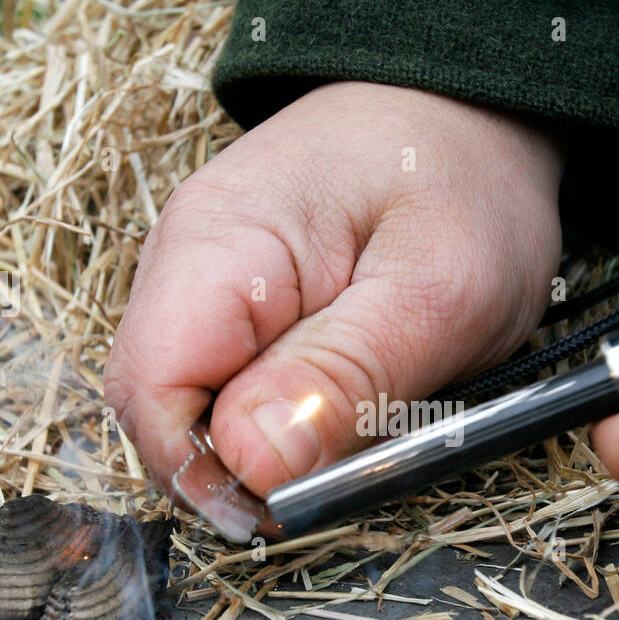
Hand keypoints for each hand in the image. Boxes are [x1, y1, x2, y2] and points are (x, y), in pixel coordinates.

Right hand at [105, 81, 562, 505]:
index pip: (148, 394)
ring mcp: (211, 291)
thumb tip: (255, 466)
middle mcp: (187, 269)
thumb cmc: (463, 179)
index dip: (204, 475)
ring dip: (278, 449)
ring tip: (366, 422)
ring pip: (206, 415)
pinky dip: (294, 424)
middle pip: (167, 416)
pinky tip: (354, 403)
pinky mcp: (245, 313)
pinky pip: (243, 394)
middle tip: (346, 471)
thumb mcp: (438, 288)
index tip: (288, 509)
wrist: (470, 110)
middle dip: (247, 470)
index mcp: (215, 248)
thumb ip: (348, 377)